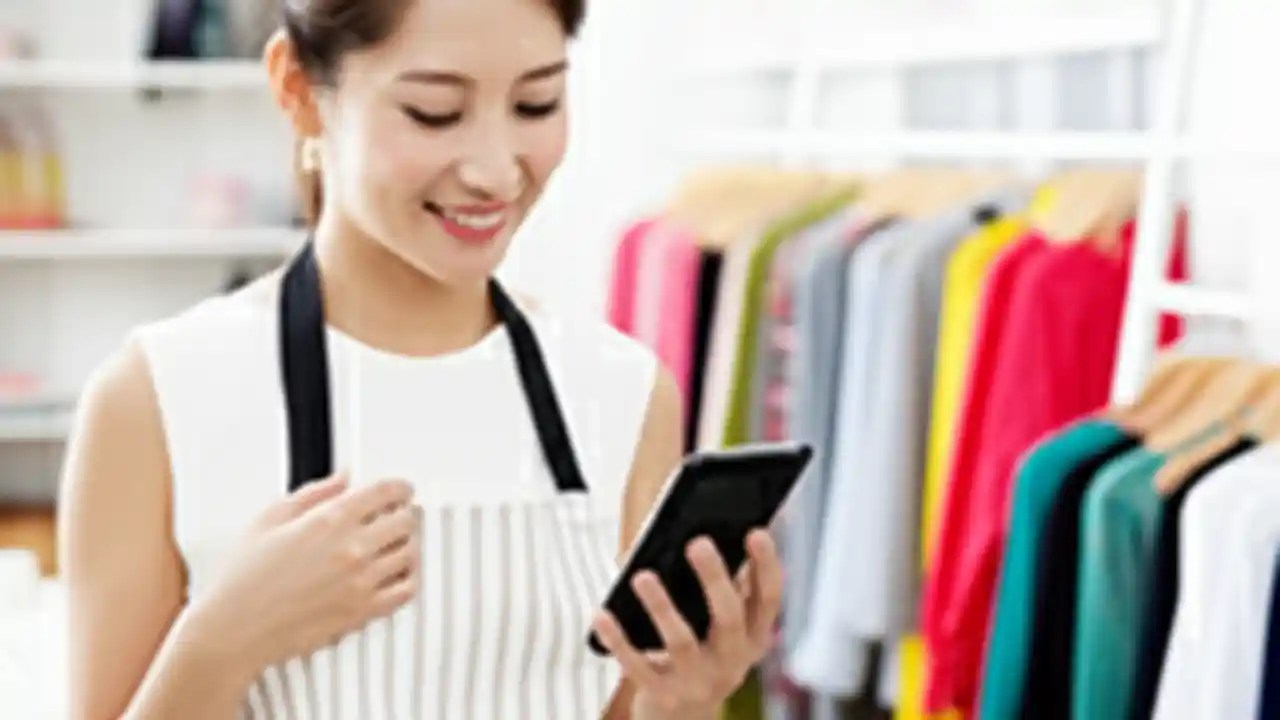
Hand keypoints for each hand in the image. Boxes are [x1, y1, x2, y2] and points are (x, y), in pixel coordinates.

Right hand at [184, 473, 420, 683]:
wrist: (234, 630)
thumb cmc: (244, 579)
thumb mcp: (269, 519)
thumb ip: (314, 493)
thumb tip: (342, 478)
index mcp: (329, 520)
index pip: (385, 492)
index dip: (399, 488)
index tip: (400, 491)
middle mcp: (351, 548)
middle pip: (407, 520)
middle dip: (405, 514)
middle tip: (399, 515)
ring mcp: (361, 581)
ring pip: (411, 553)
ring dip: (408, 544)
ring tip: (397, 543)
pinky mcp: (363, 611)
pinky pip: (407, 590)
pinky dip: (408, 577)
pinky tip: (396, 574)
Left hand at [591, 529, 783, 719]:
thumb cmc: (702, 653)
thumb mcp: (722, 628)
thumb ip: (722, 588)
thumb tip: (694, 534)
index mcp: (753, 636)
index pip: (768, 599)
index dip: (766, 566)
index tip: (756, 532)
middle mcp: (733, 660)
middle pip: (728, 617)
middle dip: (714, 579)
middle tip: (697, 543)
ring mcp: (699, 681)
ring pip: (681, 641)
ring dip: (661, 607)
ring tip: (642, 576)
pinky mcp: (664, 695)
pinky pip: (638, 666)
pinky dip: (619, 640)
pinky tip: (602, 615)